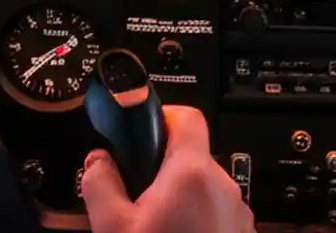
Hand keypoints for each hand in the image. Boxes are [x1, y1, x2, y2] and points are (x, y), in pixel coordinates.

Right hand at [81, 106, 254, 232]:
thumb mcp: (112, 228)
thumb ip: (99, 183)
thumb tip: (97, 162)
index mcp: (191, 174)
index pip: (185, 114)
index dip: (160, 115)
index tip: (141, 130)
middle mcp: (223, 188)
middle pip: (190, 156)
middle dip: (161, 170)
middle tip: (134, 196)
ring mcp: (238, 215)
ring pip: (202, 189)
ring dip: (178, 199)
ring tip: (152, 228)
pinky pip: (215, 216)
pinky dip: (195, 222)